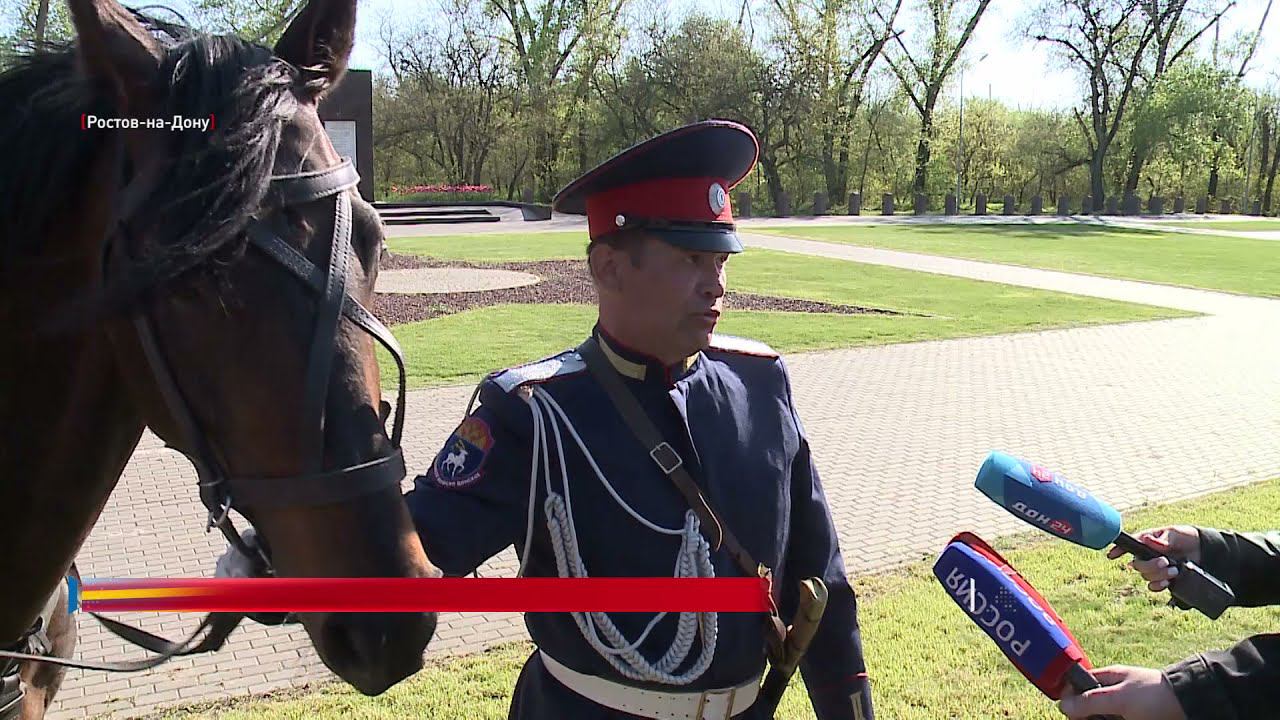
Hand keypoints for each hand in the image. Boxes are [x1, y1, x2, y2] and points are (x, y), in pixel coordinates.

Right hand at [1058, 666, 1186, 719]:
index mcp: (1108, 678)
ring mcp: (1125, 708)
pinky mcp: (1135, 718)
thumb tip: (1063, 705)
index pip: (1079, 686)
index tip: (1070, 712)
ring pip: (1103, 717)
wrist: (1191, 706)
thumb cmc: (1156, 696)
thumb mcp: (1118, 699)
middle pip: (1089, 706)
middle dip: (1086, 716)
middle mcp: (1114, 692)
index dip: (1071, 698)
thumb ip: (1089, 701)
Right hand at [1107, 526, 1201, 591]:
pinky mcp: (1162, 579)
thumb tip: (1148, 541)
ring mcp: (1154, 568)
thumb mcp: (1175, 533)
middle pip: (1137, 566)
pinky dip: (1159, 585)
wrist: (1203, 550)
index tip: (1112, 556)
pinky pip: (1153, 586)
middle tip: (1165, 562)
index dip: (1118, 550)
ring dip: (1159, 576)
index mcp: (1146, 541)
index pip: (1128, 545)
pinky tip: (1167, 582)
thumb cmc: (1185, 537)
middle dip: (1151, 566)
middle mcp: (1147, 556)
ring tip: (1174, 571)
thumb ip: (1162, 539)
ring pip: (1146, 577)